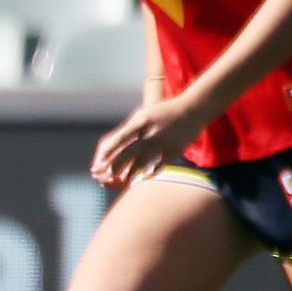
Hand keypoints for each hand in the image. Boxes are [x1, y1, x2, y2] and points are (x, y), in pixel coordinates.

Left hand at [90, 95, 208, 188]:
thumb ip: (127, 130)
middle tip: (108, 176)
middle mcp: (150, 132)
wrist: (192, 109)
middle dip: (115, 167)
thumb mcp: (142, 116)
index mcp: (140, 122)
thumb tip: (109, 147)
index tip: (99, 164)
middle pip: (127, 153)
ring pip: (142, 163)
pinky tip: (145, 177)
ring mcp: (163, 142)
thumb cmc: (161, 114)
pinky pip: (160, 166)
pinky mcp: (175, 150)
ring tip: (125, 181)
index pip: (118, 139)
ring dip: (131, 174)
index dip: (107, 154)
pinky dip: (151, 172)